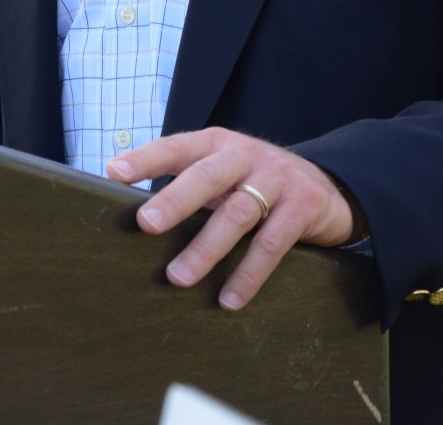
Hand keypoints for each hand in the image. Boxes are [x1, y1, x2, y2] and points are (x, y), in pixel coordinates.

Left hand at [107, 127, 361, 310]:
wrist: (328, 184)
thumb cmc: (255, 181)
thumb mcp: (224, 171)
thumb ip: (189, 183)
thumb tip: (138, 218)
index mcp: (217, 144)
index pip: (176, 147)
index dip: (145, 159)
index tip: (114, 173)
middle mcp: (245, 156)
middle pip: (206, 177)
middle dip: (175, 200)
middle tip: (146, 224)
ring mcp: (276, 179)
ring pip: (237, 213)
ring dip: (206, 248)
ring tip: (178, 277)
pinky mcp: (303, 206)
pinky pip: (272, 244)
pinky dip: (249, 274)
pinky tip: (229, 298)